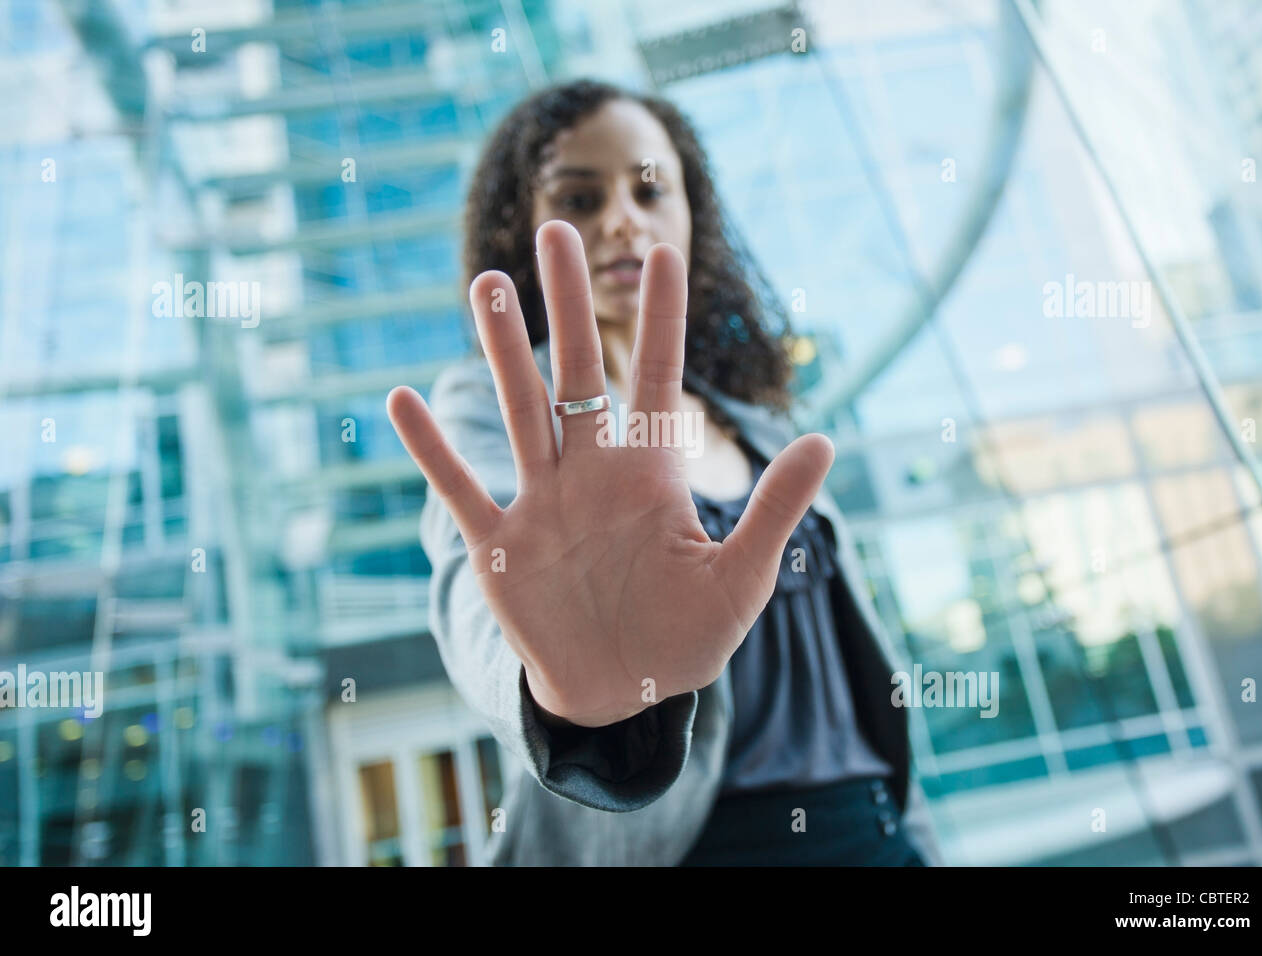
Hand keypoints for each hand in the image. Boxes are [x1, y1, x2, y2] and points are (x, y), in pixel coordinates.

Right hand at [387, 219, 833, 727]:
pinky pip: (462, 489)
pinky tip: (402, 400)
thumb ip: (773, 510)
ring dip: (505, 350)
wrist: (621, 695)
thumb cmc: (685, 637)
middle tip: (558, 229)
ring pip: (521, 410)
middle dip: (570, 303)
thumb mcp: (740, 578)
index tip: (664, 252)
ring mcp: (542, 504)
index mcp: (651, 474)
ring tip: (490, 283)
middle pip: (578, 372)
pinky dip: (433, 450)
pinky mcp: (501, 547)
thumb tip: (825, 439)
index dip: (661, 318)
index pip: (656, 378)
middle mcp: (592, 473)